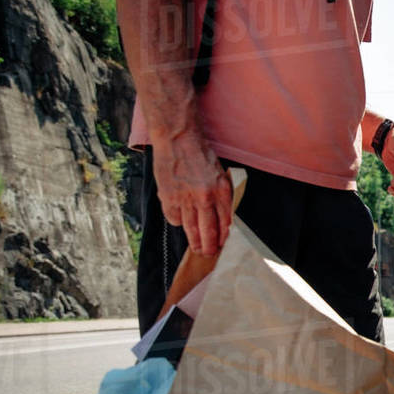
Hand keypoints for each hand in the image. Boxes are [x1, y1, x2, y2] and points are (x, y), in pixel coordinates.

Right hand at [154, 136, 231, 255]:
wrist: (178, 138)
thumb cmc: (200, 155)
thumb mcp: (220, 174)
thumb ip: (222, 196)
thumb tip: (223, 220)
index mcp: (221, 191)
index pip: (225, 222)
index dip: (223, 237)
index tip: (222, 245)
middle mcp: (204, 197)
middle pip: (207, 231)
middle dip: (209, 247)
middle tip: (208, 255)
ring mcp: (185, 198)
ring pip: (190, 228)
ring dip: (194, 241)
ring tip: (197, 249)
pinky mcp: (168, 197)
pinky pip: (174, 218)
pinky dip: (178, 222)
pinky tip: (181, 222)